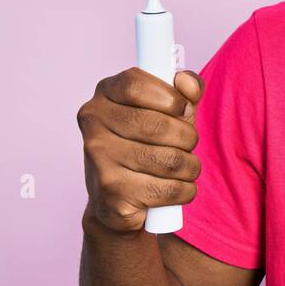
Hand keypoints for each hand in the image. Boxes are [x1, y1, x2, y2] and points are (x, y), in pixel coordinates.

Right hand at [77, 68, 204, 232]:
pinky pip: (169, 189)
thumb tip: (189, 84)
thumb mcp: (166, 111)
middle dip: (188, 137)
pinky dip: (185, 191)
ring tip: (186, 168)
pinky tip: (178, 189)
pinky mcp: (112, 193)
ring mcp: (99, 159)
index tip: (183, 110)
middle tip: (189, 144)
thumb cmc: (146, 146)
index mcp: (105, 94)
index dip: (171, 98)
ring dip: (190, 167)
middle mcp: (94, 124)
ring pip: (169, 160)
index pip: (135, 85)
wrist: (116, 201)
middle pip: (158, 125)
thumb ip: (183, 91)